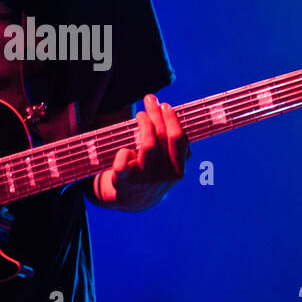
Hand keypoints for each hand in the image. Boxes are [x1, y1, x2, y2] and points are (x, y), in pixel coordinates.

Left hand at [99, 94, 190, 210]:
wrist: (133, 201)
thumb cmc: (152, 174)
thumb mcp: (169, 166)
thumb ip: (176, 147)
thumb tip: (176, 117)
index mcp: (178, 172)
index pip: (178, 139)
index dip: (172, 119)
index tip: (165, 105)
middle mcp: (163, 177)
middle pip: (162, 137)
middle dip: (156, 114)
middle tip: (150, 100)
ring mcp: (144, 180)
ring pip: (147, 145)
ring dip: (144, 124)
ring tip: (140, 115)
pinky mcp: (124, 182)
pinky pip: (123, 161)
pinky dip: (123, 151)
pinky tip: (125, 148)